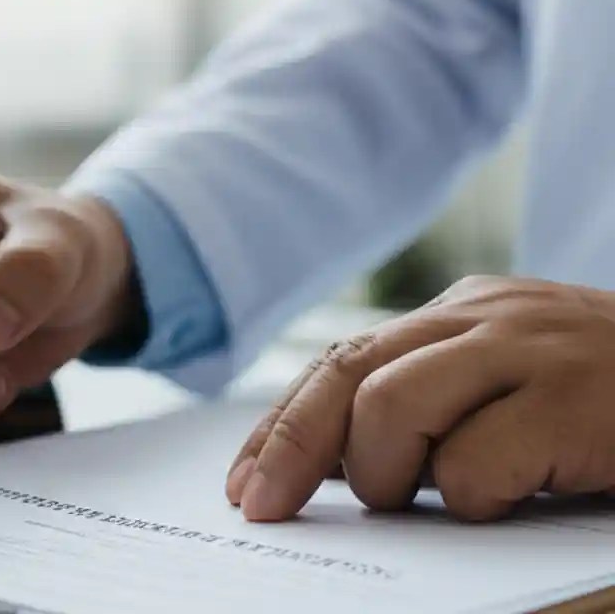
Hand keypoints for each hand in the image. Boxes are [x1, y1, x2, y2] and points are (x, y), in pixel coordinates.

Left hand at [226, 275, 614, 521]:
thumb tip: (324, 467)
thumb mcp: (506, 388)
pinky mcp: (576, 399)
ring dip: (381, 473)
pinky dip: (468, 497)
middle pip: (347, 373)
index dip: (280, 423)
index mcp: (460, 311)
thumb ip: (428, 407)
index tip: (241, 480)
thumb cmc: (605, 402)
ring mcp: (532, 350)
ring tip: (413, 499)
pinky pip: (473, 463)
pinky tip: (506, 498)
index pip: (341, 360)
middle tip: (257, 508)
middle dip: (287, 446)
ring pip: (391, 406)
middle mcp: (485, 316)